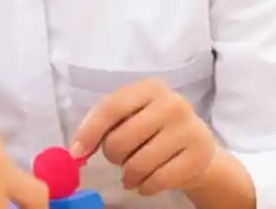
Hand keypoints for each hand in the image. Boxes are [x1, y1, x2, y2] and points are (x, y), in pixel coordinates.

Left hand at [70, 79, 218, 195]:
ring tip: (131, 174)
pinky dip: (145, 187)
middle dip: (112, 155)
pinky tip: (145, 183)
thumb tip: (77, 151)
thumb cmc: (154, 128)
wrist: (198, 146)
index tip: (76, 153)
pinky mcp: (198, 157)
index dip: (90, 131)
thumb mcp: (132, 115)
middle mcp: (172, 104)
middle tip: (119, 158)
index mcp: (150, 88)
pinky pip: (159, 180)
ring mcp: (189, 130)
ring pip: (139, 163)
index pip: (112, 107)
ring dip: (128, 175)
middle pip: (122, 139)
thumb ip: (104, 125)